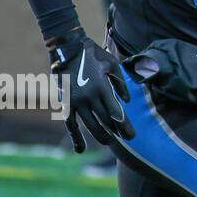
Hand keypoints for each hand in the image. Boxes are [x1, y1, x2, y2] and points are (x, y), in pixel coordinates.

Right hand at [49, 29, 134, 152]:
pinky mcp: (65, 103)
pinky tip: (80, 149)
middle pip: (104, 121)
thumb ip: (121, 84)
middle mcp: (88, 97)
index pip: (115, 113)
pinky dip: (75, 137)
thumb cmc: (94, 55)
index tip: (132, 135)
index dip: (124, 126)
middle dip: (117, 133)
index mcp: (102, 88)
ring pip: (89, 124)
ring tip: (110, 142)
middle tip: (127, 141)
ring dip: (100, 135)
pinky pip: (70, 124)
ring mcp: (75, 102)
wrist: (68, 48)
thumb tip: (126, 102)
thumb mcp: (113, 65)